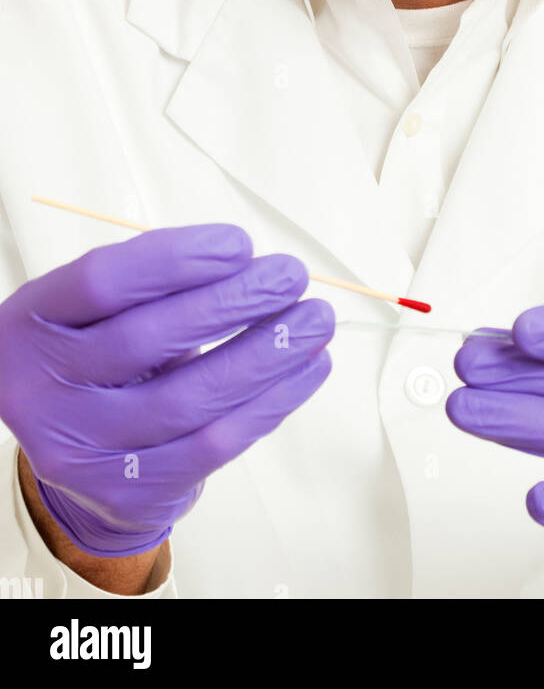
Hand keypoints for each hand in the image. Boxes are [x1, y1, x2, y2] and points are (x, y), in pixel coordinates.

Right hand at [0, 223, 333, 556]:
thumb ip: (157, 282)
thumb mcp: (102, 309)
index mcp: (34, 323)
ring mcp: (81, 450)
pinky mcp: (126, 493)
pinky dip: (270, 404)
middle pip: (147, 340)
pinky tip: (307, 369)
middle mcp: (43, 390)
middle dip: (232, 302)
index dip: (174, 259)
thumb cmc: (102, 352)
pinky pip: (212, 446)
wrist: (75, 449)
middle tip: (290, 277)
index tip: (240, 244)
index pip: (102, 282)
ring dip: (266, 355)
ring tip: (315, 321)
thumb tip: (247, 263)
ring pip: (188, 399)